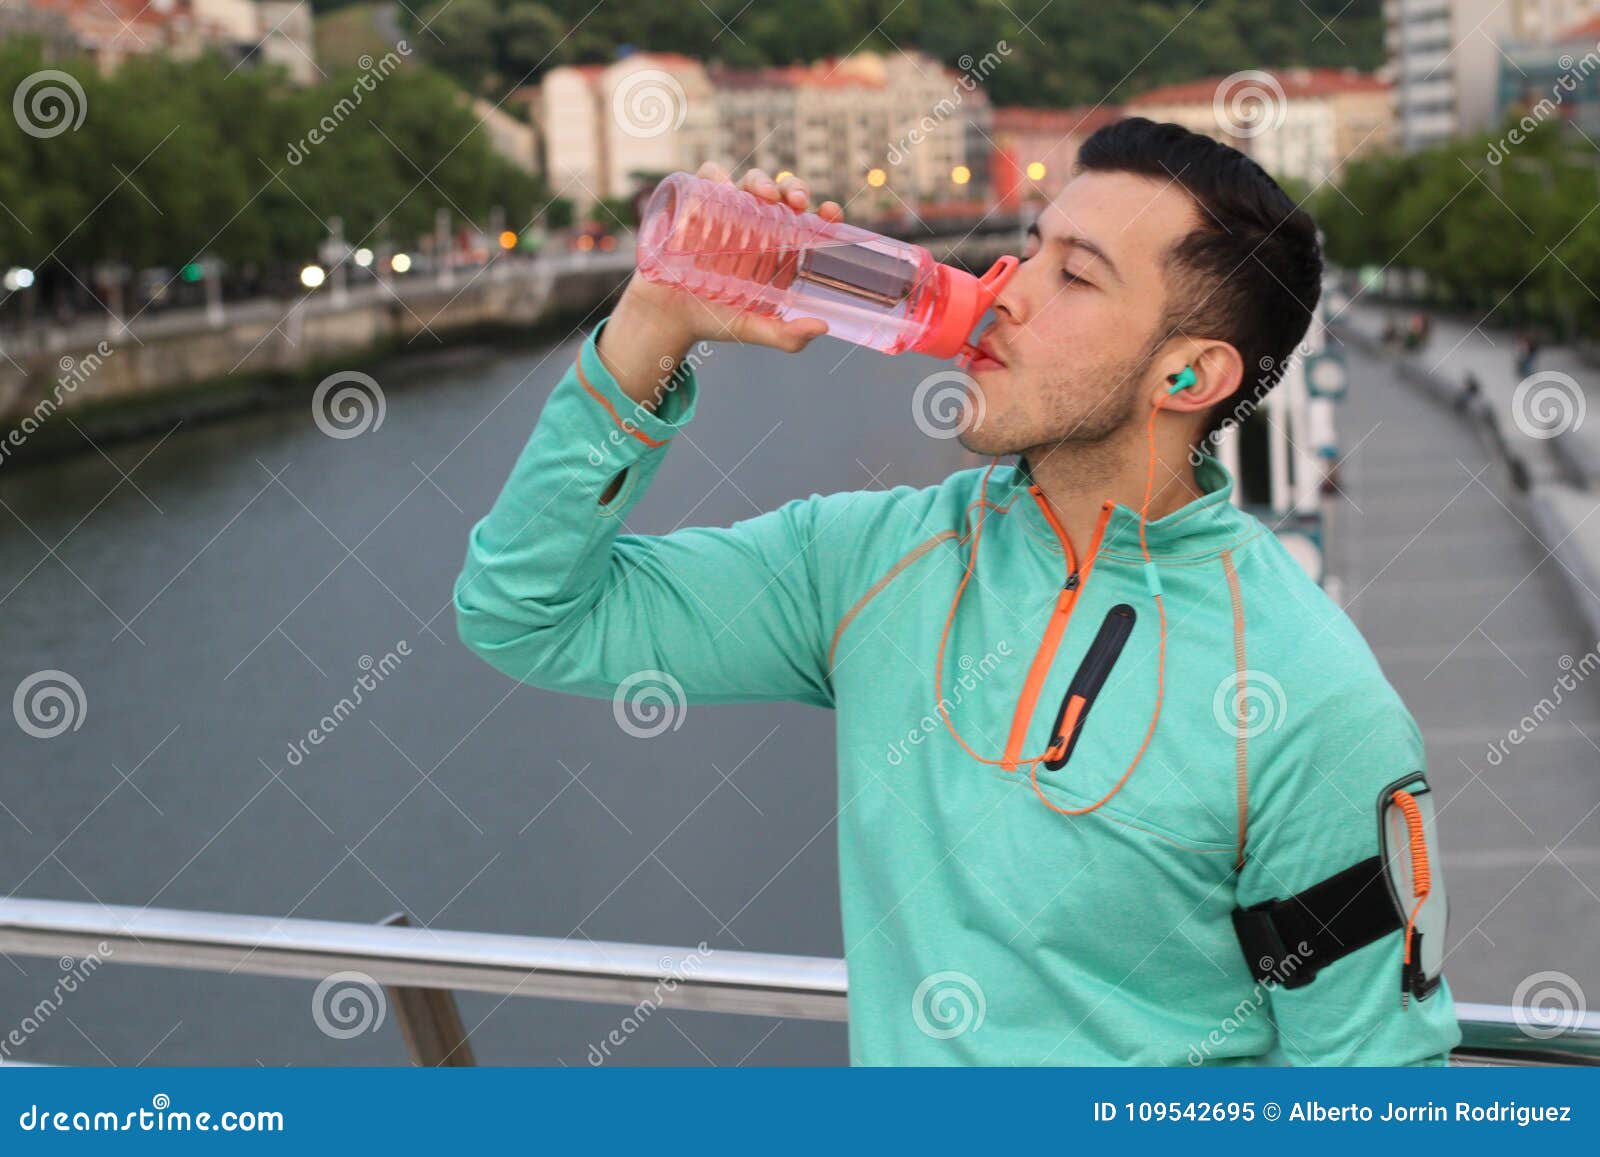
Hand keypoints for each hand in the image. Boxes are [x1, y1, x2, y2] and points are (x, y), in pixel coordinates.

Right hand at [614, 163, 843, 353]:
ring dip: (761, 179)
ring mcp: (726, 212)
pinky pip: (707, 178)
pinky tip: (722, 186)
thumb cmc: (715, 321)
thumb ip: (786, 336)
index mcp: (778, 248)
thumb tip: (821, 327)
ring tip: (763, 194)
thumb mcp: (753, 329)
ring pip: (749, 181)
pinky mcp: (696, 205)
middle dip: (794, 188)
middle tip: (796, 202)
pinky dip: (716, 175)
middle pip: (782, 194)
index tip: (831, 212)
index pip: (808, 222)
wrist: (667, 316)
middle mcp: (756, 224)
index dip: (824, 213)